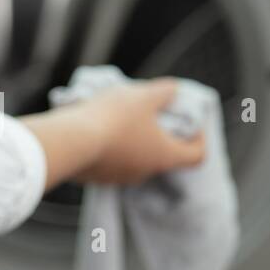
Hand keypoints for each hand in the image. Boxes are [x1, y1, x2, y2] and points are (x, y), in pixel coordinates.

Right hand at [74, 78, 206, 185]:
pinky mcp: (96, 178)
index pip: (196, 156)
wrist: (69, 141)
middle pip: (162, 155)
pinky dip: (108, 148)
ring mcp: (119, 178)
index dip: (199, 139)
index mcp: (164, 156)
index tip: (189, 124)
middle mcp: (145, 173)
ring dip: (131, 141)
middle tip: (147, 113)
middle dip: (158, 134)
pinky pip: (109, 162)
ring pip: (133, 158)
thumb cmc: (114, 118)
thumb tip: (174, 90)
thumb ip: (164, 91)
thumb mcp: (144, 96)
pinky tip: (95, 129)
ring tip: (116, 117)